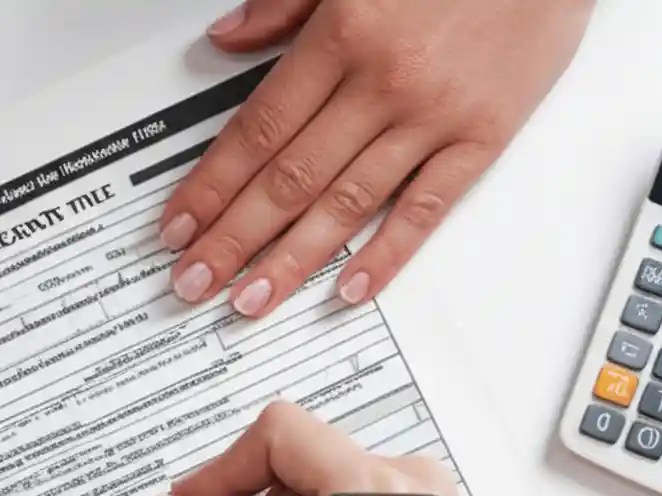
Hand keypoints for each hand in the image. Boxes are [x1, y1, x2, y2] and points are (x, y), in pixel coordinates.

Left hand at [162, 0, 592, 315]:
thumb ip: (285, 4)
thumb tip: (227, 39)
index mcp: (342, 32)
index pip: (256, 130)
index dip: (211, 186)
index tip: (179, 227)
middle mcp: (382, 82)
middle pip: (290, 178)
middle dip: (233, 239)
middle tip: (195, 282)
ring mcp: (433, 117)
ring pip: (347, 204)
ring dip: (291, 260)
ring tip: (252, 299)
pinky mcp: (482, 137)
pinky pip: (426, 209)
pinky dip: (386, 254)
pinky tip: (349, 289)